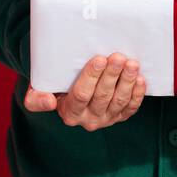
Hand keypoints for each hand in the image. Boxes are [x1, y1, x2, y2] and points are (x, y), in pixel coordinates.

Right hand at [23, 53, 146, 130]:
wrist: (68, 93)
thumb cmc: (55, 88)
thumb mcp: (38, 93)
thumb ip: (36, 99)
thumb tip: (49, 101)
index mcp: (70, 112)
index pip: (81, 94)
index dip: (91, 77)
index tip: (99, 59)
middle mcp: (89, 119)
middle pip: (103, 96)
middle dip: (112, 75)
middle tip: (118, 56)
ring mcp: (106, 119)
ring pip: (119, 101)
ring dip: (127, 81)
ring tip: (131, 63)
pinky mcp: (120, 116)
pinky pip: (131, 107)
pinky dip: (137, 93)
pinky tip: (139, 78)